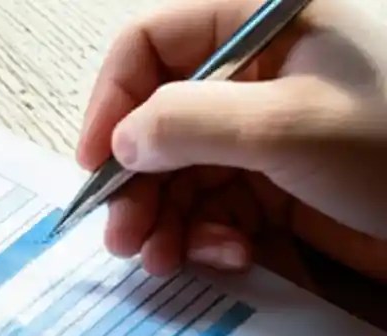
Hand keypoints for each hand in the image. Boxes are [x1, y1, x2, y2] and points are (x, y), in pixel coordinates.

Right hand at [77, 0, 386, 280]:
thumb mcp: (290, 125)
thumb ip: (189, 124)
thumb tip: (121, 144)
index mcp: (268, 24)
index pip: (155, 43)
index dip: (113, 101)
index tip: (96, 166)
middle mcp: (262, 73)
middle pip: (160, 119)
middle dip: (137, 182)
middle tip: (122, 238)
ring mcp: (271, 132)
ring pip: (182, 172)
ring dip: (164, 220)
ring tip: (160, 259)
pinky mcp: (285, 186)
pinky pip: (219, 208)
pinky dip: (209, 237)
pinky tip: (226, 258)